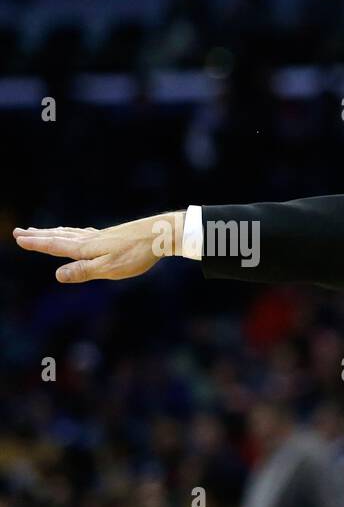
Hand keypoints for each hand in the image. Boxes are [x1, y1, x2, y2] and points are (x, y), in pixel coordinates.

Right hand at [12, 211, 184, 282]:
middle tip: (18, 232)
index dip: (37, 244)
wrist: (162, 234)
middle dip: (38, 236)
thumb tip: (57, 276)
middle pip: (59, 236)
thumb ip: (84, 271)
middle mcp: (90, 239)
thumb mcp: (110, 268)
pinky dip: (73, 232)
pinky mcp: (113, 235)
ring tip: (40, 231)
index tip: (18, 239)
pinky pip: (85, 233)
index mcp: (86, 248)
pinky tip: (78, 233)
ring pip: (71, 233)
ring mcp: (102, 236)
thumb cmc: (137, 254)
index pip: (56, 246)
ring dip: (52, 232)